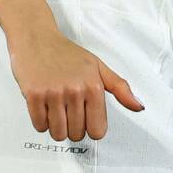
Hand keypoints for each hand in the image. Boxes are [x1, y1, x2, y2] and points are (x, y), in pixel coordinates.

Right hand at [6, 21, 144, 140]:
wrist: (37, 38)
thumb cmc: (66, 53)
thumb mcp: (98, 67)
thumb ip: (120, 88)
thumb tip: (138, 106)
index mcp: (93, 86)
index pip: (97, 130)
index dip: (91, 128)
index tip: (86, 120)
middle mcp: (74, 90)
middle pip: (77, 134)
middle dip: (72, 127)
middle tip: (68, 111)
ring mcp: (53, 93)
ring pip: (58, 133)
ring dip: (56, 127)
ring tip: (56, 110)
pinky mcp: (34, 95)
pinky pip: (39, 126)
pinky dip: (41, 121)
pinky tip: (44, 107)